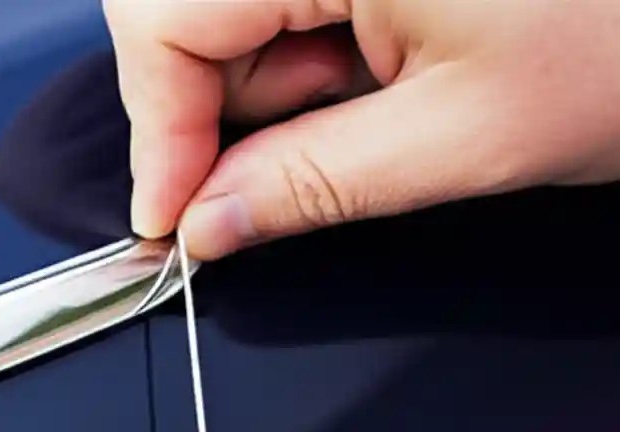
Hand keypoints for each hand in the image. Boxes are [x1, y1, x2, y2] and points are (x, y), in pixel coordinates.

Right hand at [103, 0, 619, 257]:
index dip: (159, 130)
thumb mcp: (460, 139)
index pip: (166, 23)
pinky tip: (369, 60)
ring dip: (265, 72)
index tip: (171, 214)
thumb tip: (207, 222)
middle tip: (288, 155)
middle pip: (178, 8)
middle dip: (210, 100)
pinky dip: (298, 41)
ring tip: (371, 91)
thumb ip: (310, 184)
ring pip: (220, 3)